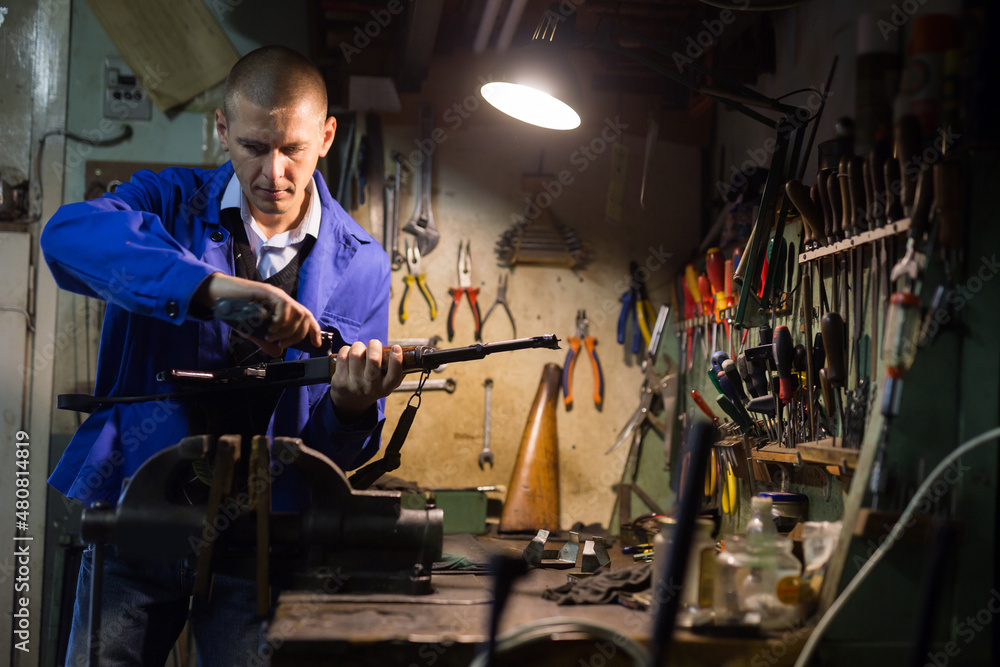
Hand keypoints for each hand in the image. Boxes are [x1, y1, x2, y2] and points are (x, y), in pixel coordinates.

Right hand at [193, 273, 321, 356]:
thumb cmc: (236, 312)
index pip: (306, 318)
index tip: (316, 344)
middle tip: (280, 343)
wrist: (220, 296)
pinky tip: (269, 328)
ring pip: (298, 313)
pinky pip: (284, 306)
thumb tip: (278, 353)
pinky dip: (280, 321)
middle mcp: (284, 301)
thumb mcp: (254, 332)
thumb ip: (266, 342)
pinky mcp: (269, 291)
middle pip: (305, 318)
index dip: (314, 330)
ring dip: (287, 330)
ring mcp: (277, 295)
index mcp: (283, 310)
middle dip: (296, 336)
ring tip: (271, 336)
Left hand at [329, 340, 403, 420]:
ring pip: (356, 354)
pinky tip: (349, 353)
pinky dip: (346, 349)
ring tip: (360, 348)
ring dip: (359, 346)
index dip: (396, 360)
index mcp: (385, 388)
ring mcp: (354, 384)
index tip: (396, 348)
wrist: (350, 403)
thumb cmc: (372, 386)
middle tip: (374, 344)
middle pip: (373, 360)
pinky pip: (343, 356)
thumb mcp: (386, 385)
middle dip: (374, 345)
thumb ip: (395, 372)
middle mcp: (370, 387)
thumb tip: (405, 353)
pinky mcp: (340, 380)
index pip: (394, 375)